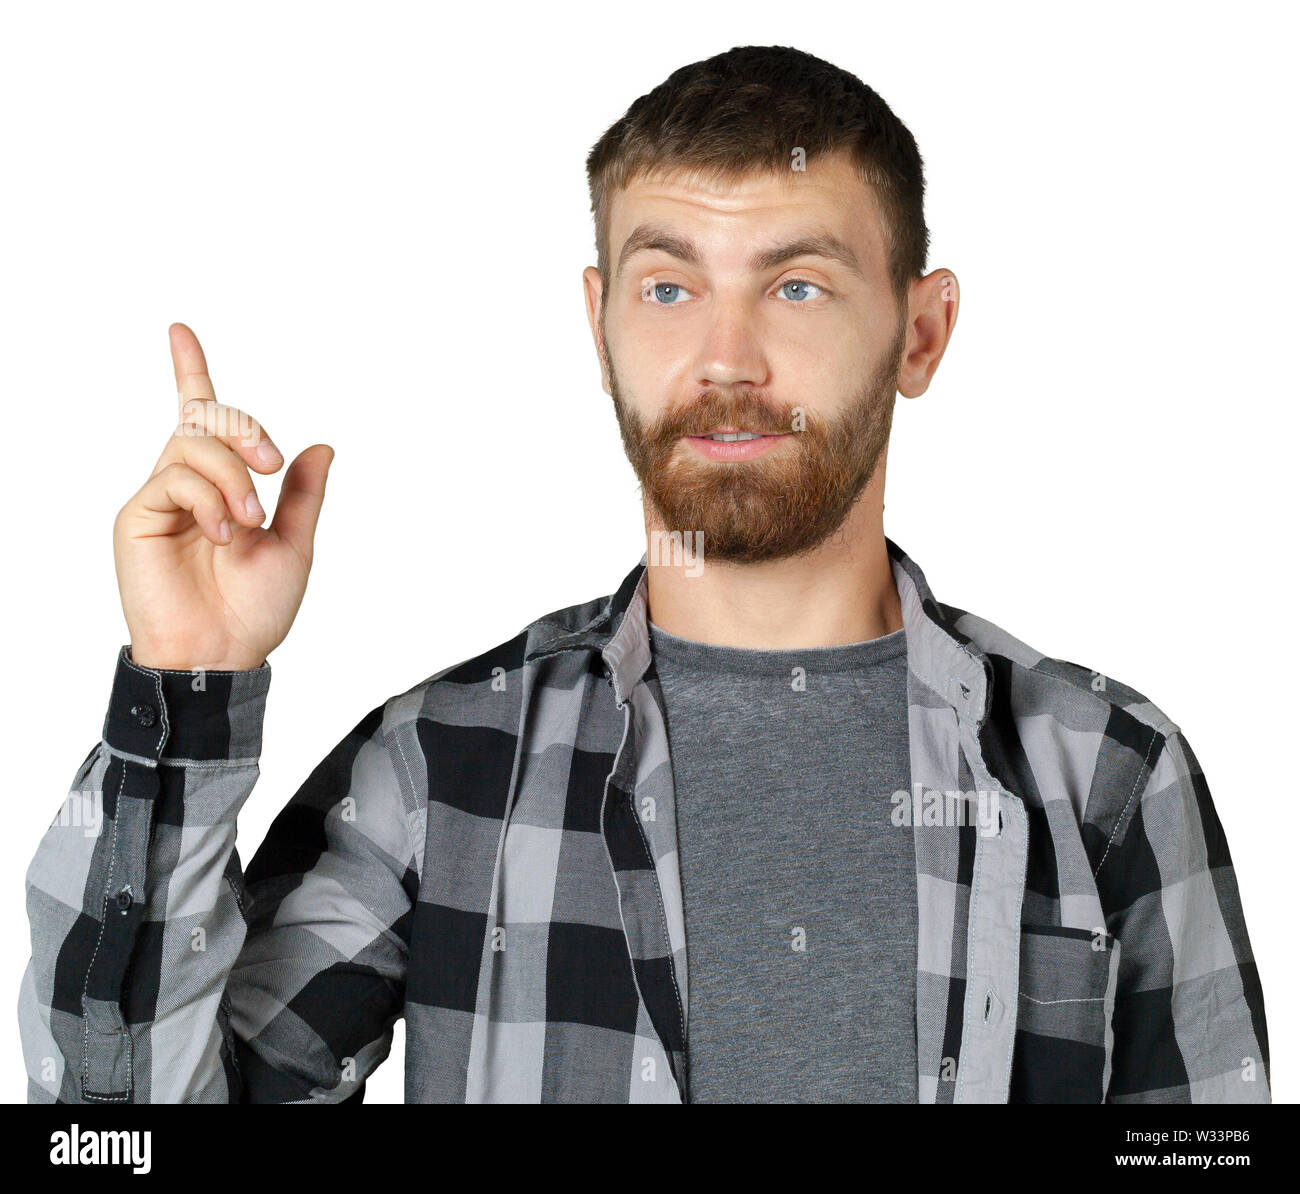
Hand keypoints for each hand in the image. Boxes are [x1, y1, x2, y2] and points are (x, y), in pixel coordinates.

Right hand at [112, 323, 333, 670]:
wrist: (224, 653)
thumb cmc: (255, 608)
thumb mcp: (295, 544)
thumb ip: (305, 495)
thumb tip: (320, 446)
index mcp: (223, 487)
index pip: (203, 419)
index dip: (191, 372)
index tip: (179, 330)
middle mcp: (188, 485)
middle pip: (207, 421)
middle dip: (246, 428)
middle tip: (274, 464)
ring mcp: (162, 499)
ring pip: (193, 443)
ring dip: (234, 474)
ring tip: (251, 519)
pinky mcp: (139, 517)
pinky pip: (174, 477)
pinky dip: (210, 499)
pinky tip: (224, 534)